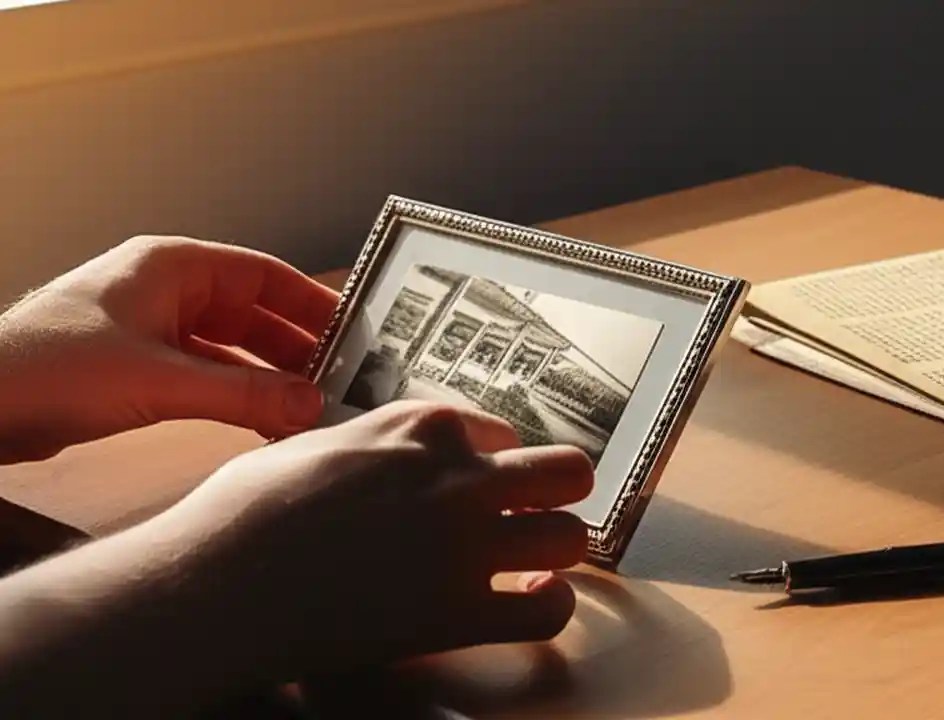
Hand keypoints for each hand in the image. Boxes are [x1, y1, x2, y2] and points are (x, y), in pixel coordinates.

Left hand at [0, 235, 337, 462]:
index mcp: (172, 267)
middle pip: (252, 315)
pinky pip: (206, 377)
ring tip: (310, 410)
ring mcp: (150, 330)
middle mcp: (165, 292)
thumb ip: (243, 395)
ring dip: (267, 379)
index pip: (263, 276)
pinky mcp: (137, 368)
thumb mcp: (160, 381)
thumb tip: (311, 405)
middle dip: (295, 350)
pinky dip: (236, 397)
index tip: (354, 332)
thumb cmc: (49, 369)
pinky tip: (264, 423)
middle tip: (340, 382)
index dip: (311, 303)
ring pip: (231, 351)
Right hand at [165, 400, 592, 677]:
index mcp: (421, 428)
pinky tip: (530, 602)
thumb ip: (377, 442)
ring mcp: (464, 546)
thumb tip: (394, 451)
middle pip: (566, 472)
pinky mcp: (457, 613)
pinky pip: (550, 611)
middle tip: (541, 508)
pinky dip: (550, 607)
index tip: (486, 479)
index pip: (500, 433)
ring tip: (535, 560)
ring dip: (557, 548)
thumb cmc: (244, 512)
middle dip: (559, 489)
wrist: (213, 584)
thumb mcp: (314, 442)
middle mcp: (457, 479)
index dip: (494, 461)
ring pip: (571, 537)